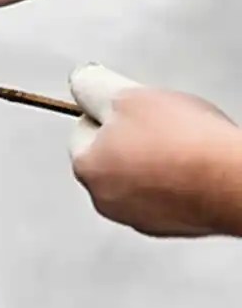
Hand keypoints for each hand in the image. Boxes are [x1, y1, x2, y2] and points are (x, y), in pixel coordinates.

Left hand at [70, 64, 241, 236]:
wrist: (234, 181)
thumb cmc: (184, 142)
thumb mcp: (127, 96)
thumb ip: (92, 86)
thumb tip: (80, 83)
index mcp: (87, 169)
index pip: (84, 128)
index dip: (110, 110)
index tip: (133, 107)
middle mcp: (105, 200)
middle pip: (110, 154)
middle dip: (131, 136)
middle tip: (161, 124)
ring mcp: (138, 216)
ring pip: (139, 175)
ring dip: (155, 158)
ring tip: (183, 146)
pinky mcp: (170, 225)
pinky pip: (166, 193)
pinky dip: (176, 179)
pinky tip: (196, 166)